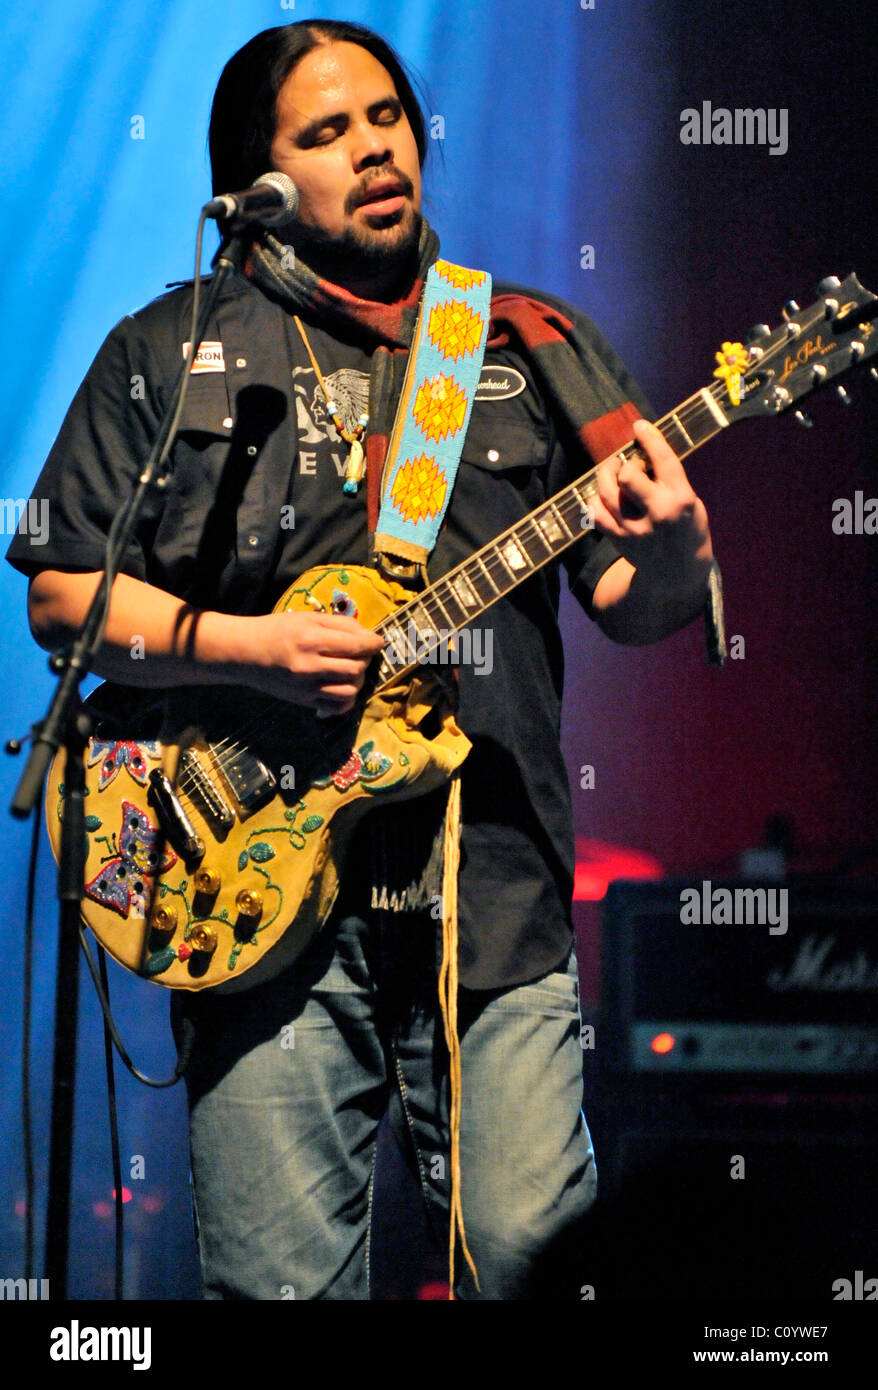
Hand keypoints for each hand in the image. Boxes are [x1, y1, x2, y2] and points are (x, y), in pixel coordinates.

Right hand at [242, 610, 384, 713]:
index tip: (377, 641)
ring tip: (351, 669)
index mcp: (310, 639)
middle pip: (356, 668)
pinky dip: (346, 699)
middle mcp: (309, 665)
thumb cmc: (277, 630)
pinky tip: (342, 687)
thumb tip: (368, 636)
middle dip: (365, 660)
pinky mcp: (304, 701)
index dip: (374, 643)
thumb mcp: (307, 618)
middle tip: (360, 653)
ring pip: (350, 690)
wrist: (244, 653)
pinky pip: (337, 707)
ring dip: (357, 680)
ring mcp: (306, 687)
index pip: (356, 645)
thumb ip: (339, 625)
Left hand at [590, 420, 712, 587]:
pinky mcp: (619, 539)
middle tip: (628, 464)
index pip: (663, 460)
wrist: (679, 570)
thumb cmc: (686, 527)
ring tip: (613, 473)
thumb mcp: (691, 501)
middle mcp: (657, 513)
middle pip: (627, 476)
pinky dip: (596, 499)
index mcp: (681, 499)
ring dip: (606, 475)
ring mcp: (635, 529)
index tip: (640, 426)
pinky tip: (605, 497)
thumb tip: (642, 453)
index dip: (650, 438)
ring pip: (606, 492)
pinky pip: (595, 512)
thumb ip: (670, 481)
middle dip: (625, 463)